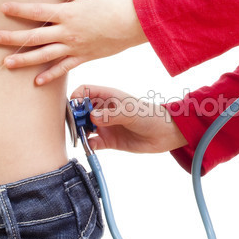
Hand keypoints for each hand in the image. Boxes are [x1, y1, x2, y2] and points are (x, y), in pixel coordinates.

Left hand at [0, 0, 148, 85]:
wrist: (134, 25)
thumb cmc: (114, 4)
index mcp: (68, 13)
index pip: (37, 11)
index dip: (19, 9)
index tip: (3, 8)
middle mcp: (68, 32)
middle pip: (35, 36)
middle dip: (13, 37)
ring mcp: (74, 47)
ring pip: (44, 55)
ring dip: (24, 59)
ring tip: (6, 63)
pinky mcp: (83, 57)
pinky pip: (63, 68)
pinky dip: (50, 76)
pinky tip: (37, 81)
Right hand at [71, 85, 186, 153]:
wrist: (165, 134)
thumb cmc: (150, 116)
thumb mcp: (131, 113)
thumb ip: (112, 115)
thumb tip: (91, 117)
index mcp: (108, 97)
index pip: (85, 91)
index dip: (76, 98)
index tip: (74, 109)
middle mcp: (103, 110)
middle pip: (81, 110)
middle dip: (75, 117)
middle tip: (76, 126)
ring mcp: (105, 125)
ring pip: (84, 126)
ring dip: (79, 132)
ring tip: (81, 137)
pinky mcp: (109, 140)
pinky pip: (92, 142)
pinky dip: (87, 145)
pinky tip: (90, 146)